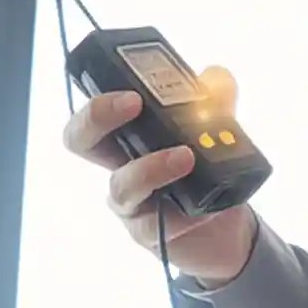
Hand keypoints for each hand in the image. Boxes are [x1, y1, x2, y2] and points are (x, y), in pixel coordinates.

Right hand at [63, 65, 256, 286]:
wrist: (227, 229)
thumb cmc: (206, 174)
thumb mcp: (216, 132)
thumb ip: (217, 102)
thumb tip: (215, 75)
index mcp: (129, 136)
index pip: (96, 112)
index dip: (99, 97)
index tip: (130, 87)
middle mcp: (121, 165)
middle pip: (81, 140)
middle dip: (98, 116)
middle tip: (133, 103)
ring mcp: (132, 202)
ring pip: (120, 185)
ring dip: (151, 166)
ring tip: (186, 156)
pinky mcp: (150, 233)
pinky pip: (157, 224)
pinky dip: (183, 213)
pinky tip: (208, 207)